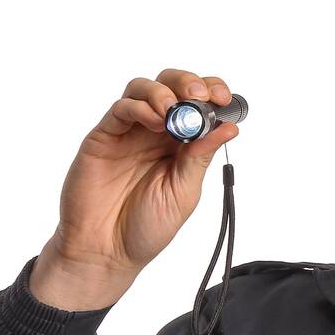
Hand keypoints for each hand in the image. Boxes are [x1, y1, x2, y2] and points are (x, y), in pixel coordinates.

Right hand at [29, 68, 238, 309]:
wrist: (106, 250)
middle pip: (172, 86)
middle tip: (201, 96)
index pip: (199, 106)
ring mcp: (129, 132)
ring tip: (172, 111)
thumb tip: (230, 127)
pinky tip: (153, 122)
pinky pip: (121, 109)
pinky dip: (139, 107)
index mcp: (181, 145)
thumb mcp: (184, 192)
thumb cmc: (145, 227)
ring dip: (163, 92)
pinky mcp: (104, 136)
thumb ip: (200, 157)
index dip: (213, 93)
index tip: (224, 98)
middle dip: (189, 83)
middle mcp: (155, 133)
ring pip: (144, 88)